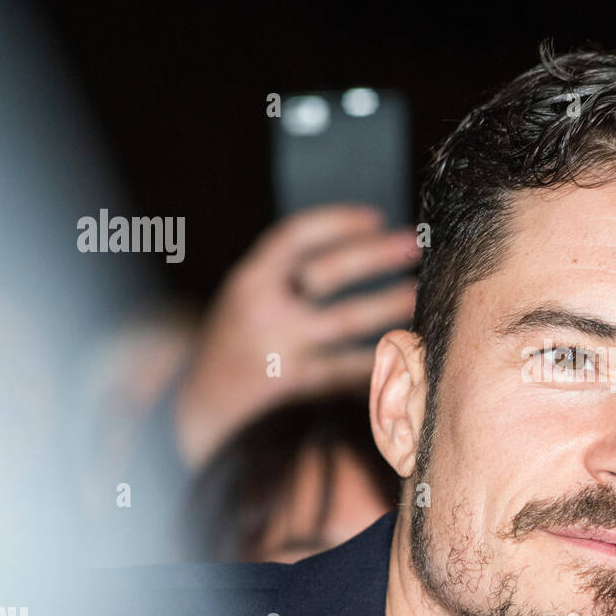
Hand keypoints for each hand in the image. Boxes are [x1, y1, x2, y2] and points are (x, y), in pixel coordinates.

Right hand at [174, 205, 418, 468]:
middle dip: (375, 256)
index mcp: (248, 277)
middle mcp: (262, 307)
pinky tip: (406, 352)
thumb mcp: (247, 293)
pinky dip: (376, 360)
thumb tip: (359, 246)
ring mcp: (278, 346)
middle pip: (327, 273)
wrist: (197, 399)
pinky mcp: (293, 383)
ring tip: (418, 293)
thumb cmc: (236, 336)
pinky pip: (345, 369)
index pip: (294, 236)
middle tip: (414, 245)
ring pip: (345, 321)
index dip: (337, 221)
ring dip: (387, 306)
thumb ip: (287, 271)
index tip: (376, 216)